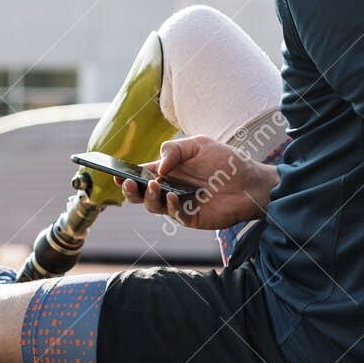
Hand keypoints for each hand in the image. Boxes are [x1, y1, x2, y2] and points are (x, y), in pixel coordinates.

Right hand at [116, 135, 276, 230]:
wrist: (250, 182)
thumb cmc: (225, 161)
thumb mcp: (199, 144)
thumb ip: (175, 150)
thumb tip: (158, 165)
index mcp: (167, 171)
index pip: (139, 174)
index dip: (124, 174)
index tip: (113, 172)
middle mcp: (168, 188)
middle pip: (139, 194)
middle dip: (128, 190)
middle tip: (125, 183)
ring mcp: (178, 204)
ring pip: (153, 206)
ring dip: (148, 197)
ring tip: (154, 186)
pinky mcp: (191, 217)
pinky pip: (174, 215)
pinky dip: (170, 206)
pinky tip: (173, 196)